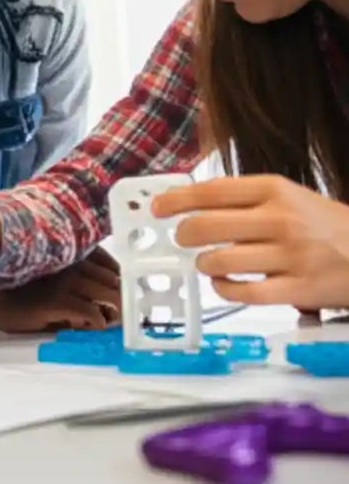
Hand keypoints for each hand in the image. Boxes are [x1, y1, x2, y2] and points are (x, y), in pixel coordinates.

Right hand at [0, 247, 121, 331]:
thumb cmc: (18, 288)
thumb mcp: (52, 275)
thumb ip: (78, 281)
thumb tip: (109, 301)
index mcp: (69, 248)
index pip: (111, 264)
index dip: (122, 281)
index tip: (127, 294)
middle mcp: (69, 259)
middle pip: (115, 279)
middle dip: (124, 298)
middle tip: (126, 313)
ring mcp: (64, 279)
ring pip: (110, 294)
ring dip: (116, 311)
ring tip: (112, 321)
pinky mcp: (56, 300)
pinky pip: (92, 313)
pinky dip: (99, 322)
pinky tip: (94, 326)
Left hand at [154, 175, 348, 309]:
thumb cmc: (325, 226)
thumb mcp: (291, 198)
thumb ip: (245, 200)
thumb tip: (190, 206)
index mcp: (275, 191)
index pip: (211, 191)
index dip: (176, 200)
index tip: (157, 208)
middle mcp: (280, 220)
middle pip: (204, 226)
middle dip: (183, 236)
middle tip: (184, 240)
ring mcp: (289, 256)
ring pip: (216, 261)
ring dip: (205, 265)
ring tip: (212, 263)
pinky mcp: (296, 289)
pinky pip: (240, 292)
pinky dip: (224, 289)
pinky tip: (227, 283)